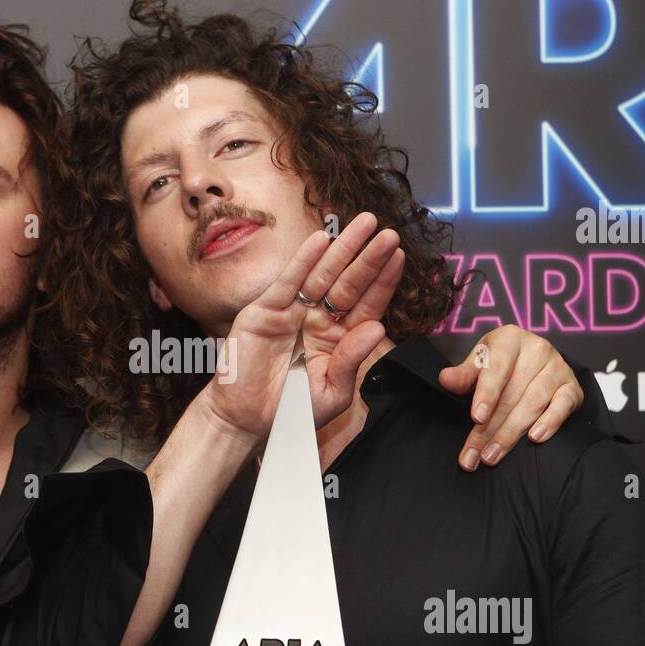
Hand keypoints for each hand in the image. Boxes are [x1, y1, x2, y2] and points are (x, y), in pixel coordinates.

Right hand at [197, 212, 404, 441]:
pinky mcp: (266, 311)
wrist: (246, 422)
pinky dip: (303, 261)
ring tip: (364, 224)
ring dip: (342, 249)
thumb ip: (352, 360)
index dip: (382, 281)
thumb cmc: (291, 412)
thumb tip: (379, 328)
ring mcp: (292, 313)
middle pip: (349, 284)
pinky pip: (288, 282)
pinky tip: (322, 240)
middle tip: (389, 232)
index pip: (365, 305)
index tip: (399, 256)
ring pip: (322, 275)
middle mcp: (317, 321)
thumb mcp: (331, 392)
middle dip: (368, 258)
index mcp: (338, 340)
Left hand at [438, 325, 583, 470]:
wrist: (535, 361)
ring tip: (492, 455)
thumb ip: (464, 375)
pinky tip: (535, 439)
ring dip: (512, 433)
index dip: (486, 394)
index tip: (476, 418)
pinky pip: (563, 406)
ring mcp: (558, 367)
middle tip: (475, 454)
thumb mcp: (479, 364)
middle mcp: (537, 349)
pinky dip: (550, 422)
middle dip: (491, 428)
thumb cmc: (500, 364)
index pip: (497, 368)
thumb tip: (445, 379)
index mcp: (509, 339)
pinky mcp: (572, 387)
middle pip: (512, 393)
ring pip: (534, 403)